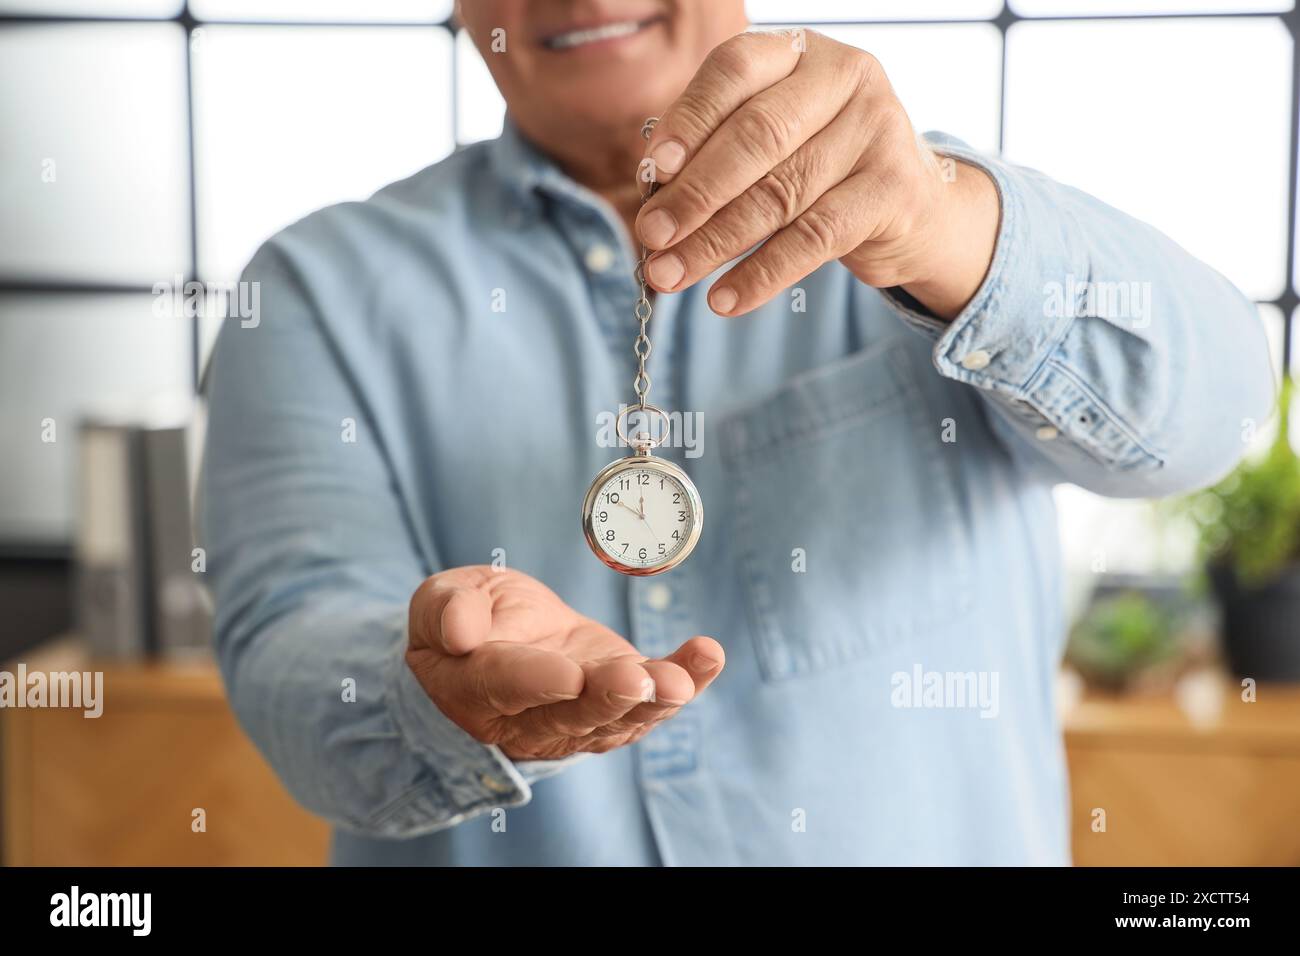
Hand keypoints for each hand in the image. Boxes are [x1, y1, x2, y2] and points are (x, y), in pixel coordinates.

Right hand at [406, 566, 723, 759]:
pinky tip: (708, 655)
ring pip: (620, 717)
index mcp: (478, 688)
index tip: (570, 676)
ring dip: (655, 700)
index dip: (539, 682)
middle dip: (608, 698)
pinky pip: (654, 697)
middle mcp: (533, 716)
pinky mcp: (620, 698)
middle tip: (638, 680)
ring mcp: (581, 714)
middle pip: (573, 714)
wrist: (493, 642)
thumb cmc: (463, 618)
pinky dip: (686, 679)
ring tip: (683, 679)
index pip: (508, 686)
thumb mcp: (438, 602)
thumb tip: (460, 631)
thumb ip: (446, 612)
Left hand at [636, 30, 999, 320]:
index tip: (652, 170)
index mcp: (800, 52)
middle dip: (694, 193)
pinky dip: (761, 275)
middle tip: (652, 236)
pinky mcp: (893, 189)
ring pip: (779, 194)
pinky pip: (813, 239)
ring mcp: (877, 130)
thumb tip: (654, 196)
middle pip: (756, 137)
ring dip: (714, 243)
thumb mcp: (772, 142)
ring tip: (670, 275)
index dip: (690, 120)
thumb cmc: (819, 168)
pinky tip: (723, 299)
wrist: (911, 206)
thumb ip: (717, 149)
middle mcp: (845, 77)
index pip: (735, 70)